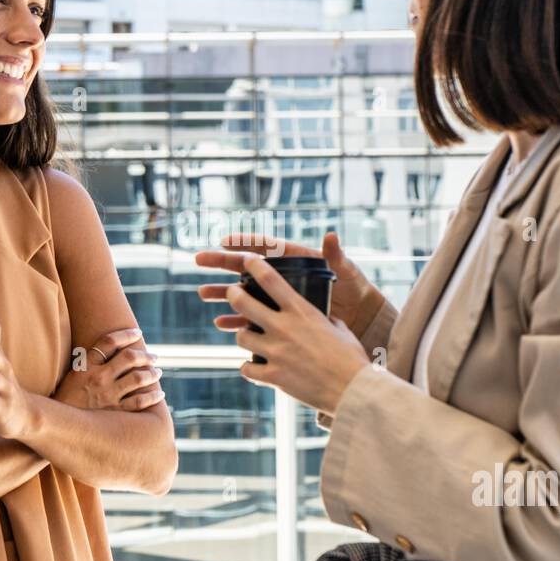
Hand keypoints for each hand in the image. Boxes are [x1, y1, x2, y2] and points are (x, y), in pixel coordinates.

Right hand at [54, 328, 166, 410]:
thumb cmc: (61, 403)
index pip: (109, 342)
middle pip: (129, 358)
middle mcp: (99, 378)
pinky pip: (140, 402)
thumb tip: (102, 354)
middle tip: (153, 356)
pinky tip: (159, 394)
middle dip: (144, 355)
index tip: (137, 332)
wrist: (53, 426)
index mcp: (85, 366)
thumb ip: (85, 366)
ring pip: (138, 378)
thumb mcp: (69, 378)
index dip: (125, 334)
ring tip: (157, 372)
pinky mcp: (115, 413)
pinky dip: (152, 397)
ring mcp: (108, 395)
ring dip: (151, 373)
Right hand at [195, 231, 377, 335]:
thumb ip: (335, 255)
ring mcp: (277, 299)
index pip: (266, 248)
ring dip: (222, 293)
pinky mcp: (278, 319)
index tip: (225, 240)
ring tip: (202, 293)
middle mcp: (281, 278)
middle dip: (222, 264)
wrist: (361, 318)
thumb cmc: (355, 289)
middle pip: (246, 268)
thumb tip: (331, 236)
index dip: (245, 243)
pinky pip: (252, 320)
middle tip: (198, 260)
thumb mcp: (346, 270)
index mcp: (295, 260)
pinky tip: (221, 324)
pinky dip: (236, 322)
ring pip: (245, 294)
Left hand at [217, 254, 369, 416]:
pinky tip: (254, 368)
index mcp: (302, 311)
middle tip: (232, 293)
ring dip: (243, 335)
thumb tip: (325, 319)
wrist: (353, 390)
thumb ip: (326, 320)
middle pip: (243, 303)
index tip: (247, 260)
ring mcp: (276, 352)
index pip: (271, 280)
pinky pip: (247, 369)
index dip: (254, 266)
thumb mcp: (340, 329)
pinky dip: (249, 369)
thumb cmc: (351, 359)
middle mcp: (284, 327)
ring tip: (248, 336)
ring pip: (241, 337)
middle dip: (233, 294)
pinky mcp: (273, 375)